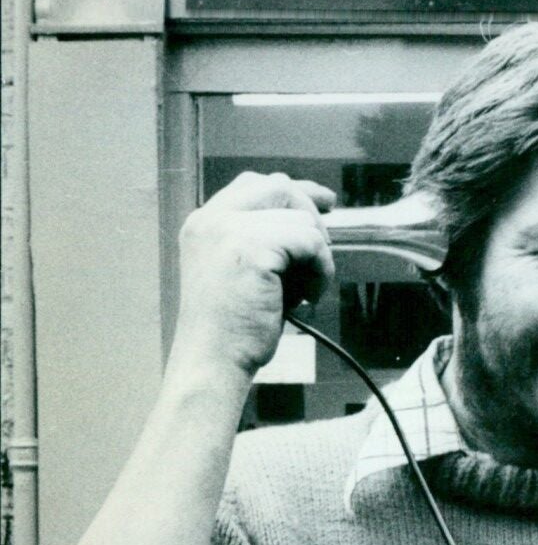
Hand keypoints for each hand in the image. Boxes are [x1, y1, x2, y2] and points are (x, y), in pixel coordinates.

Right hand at [171, 171, 336, 381]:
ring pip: (301, 219)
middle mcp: (210, 220)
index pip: (254, 184)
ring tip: (303, 291)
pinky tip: (307, 297)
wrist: (215, 360)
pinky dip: (320, 270)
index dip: (295, 190)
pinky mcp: (250, 248)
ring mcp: (227, 230)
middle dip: (311, 217)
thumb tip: (311, 214)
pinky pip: (310, 243)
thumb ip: (264, 239)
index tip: (326, 202)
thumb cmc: (235, 326)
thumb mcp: (245, 271)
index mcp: (204, 223)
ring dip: (317, 256)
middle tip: (322, 255)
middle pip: (279, 187)